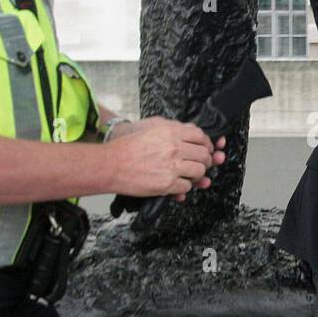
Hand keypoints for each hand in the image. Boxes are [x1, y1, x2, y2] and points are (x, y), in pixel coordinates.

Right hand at [108, 118, 224, 198]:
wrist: (111, 164)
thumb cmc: (127, 147)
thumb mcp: (151, 128)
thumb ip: (173, 128)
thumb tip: (191, 131)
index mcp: (170, 132)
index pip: (200, 136)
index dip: (206, 144)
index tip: (205, 149)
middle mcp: (173, 147)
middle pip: (204, 155)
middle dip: (205, 161)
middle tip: (200, 165)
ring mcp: (171, 166)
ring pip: (199, 171)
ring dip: (196, 175)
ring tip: (188, 176)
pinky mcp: (167, 183)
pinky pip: (186, 187)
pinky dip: (183, 188)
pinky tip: (175, 184)